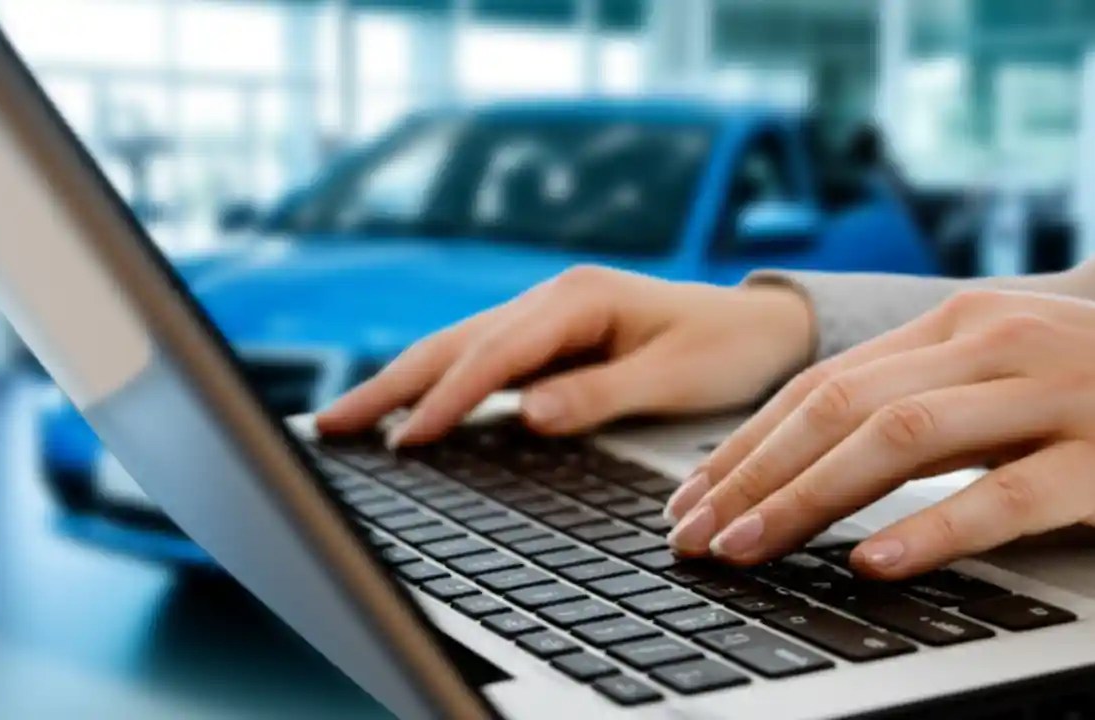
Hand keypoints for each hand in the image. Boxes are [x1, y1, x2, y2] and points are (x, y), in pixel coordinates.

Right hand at [316, 266, 812, 445]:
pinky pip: (478, 361)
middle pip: (453, 344)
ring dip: (401, 383)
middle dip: (391, 385)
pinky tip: (408, 407)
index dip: (447, 399)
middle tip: (332, 424)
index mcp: (578, 299)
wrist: (762, 327)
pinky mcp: (547, 339)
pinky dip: (436, 384)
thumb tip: (525, 413)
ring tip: (347, 418)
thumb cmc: (724, 349)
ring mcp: (545, 317)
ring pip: (456, 350)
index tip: (407, 438)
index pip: (494, 355)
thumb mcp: (671, 378)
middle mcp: (551, 300)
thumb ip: (597, 394)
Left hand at [663, 289, 1094, 578]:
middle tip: (695, 534)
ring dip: (809, 498)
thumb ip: (913, 399)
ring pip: (902, 441)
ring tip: (750, 547)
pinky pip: (1007, 494)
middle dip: (753, 474)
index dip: (745, 444)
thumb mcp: (996, 372)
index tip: (689, 499)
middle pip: (841, 408)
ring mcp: (1054, 393)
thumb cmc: (1094, 386)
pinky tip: (872, 561)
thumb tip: (797, 457)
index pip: (821, 384)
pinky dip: (932, 529)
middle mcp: (994, 342)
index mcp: (956, 323)